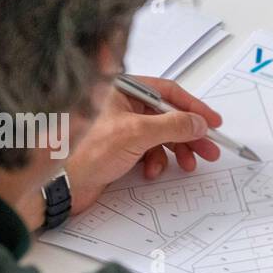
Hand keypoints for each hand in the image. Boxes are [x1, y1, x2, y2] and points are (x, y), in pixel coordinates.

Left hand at [66, 77, 223, 212]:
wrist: (61, 182)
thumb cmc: (86, 150)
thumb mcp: (136, 134)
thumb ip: (173, 125)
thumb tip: (198, 123)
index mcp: (122, 89)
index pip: (167, 92)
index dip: (193, 107)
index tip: (212, 122)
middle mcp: (121, 104)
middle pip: (167, 115)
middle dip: (189, 135)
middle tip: (209, 151)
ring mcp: (120, 126)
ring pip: (160, 136)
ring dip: (175, 152)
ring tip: (187, 165)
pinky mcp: (119, 148)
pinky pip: (148, 151)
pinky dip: (154, 162)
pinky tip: (150, 172)